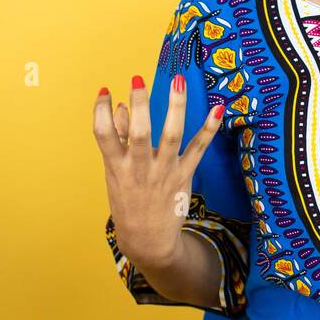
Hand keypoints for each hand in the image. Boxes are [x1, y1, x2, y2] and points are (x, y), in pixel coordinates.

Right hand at [92, 74, 223, 268]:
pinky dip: (209, 129)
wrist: (147, 240)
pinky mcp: (184, 176)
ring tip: (177, 81)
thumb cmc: (128, 200)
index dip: (101, 111)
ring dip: (175, 107)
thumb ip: (118, 139)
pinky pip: (198, 149)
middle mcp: (140, 169)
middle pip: (139, 133)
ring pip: (171, 136)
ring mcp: (164, 172)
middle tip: (138, 79)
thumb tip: (119, 104)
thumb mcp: (115, 173)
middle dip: (139, 105)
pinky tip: (218, 108)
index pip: (102, 135)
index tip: (105, 89)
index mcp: (117, 167)